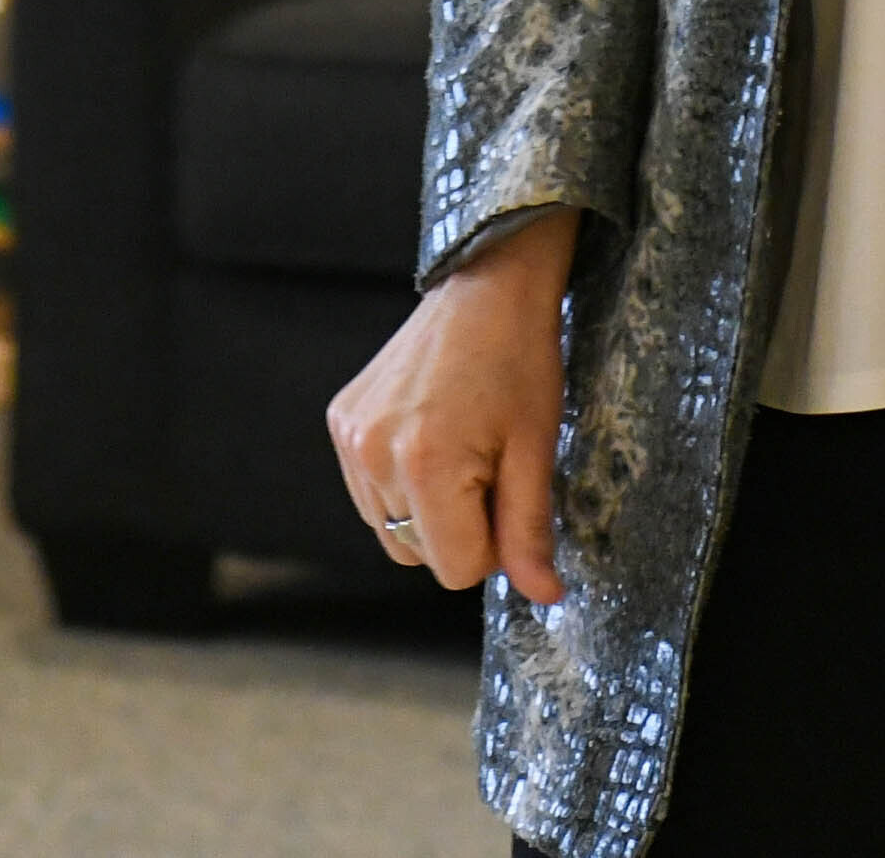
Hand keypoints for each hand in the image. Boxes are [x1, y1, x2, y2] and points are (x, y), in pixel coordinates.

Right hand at [327, 209, 576, 601]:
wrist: (485, 289)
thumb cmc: (519, 362)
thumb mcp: (536, 451)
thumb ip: (530, 532)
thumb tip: (543, 596)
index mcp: (425, 465)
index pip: (455, 570)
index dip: (492, 545)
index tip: (506, 492)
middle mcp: (373, 454)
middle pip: (417, 556)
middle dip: (458, 530)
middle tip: (486, 469)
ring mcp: (350, 436)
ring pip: (390, 529)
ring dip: (426, 510)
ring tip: (457, 450)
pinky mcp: (341, 421)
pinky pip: (369, 492)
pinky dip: (400, 483)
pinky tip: (429, 437)